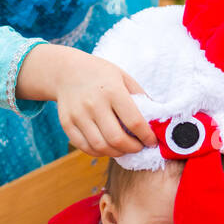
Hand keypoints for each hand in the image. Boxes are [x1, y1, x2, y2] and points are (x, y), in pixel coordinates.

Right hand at [17, 44, 157, 155]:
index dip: (147, 136)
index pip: (134, 122)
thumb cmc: (101, 75)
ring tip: (124, 148)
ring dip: (117, 153)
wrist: (66, 70)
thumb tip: (156, 120)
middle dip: (133, 148)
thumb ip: (140, 98)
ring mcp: (78, 115)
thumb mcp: (124, 78)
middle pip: (117, 139)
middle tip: (139, 147)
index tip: (152, 141)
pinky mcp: (67, 123)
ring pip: (100, 147)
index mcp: (112, 91)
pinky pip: (85, 147)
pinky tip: (107, 146)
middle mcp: (94, 104)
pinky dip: (99, 152)